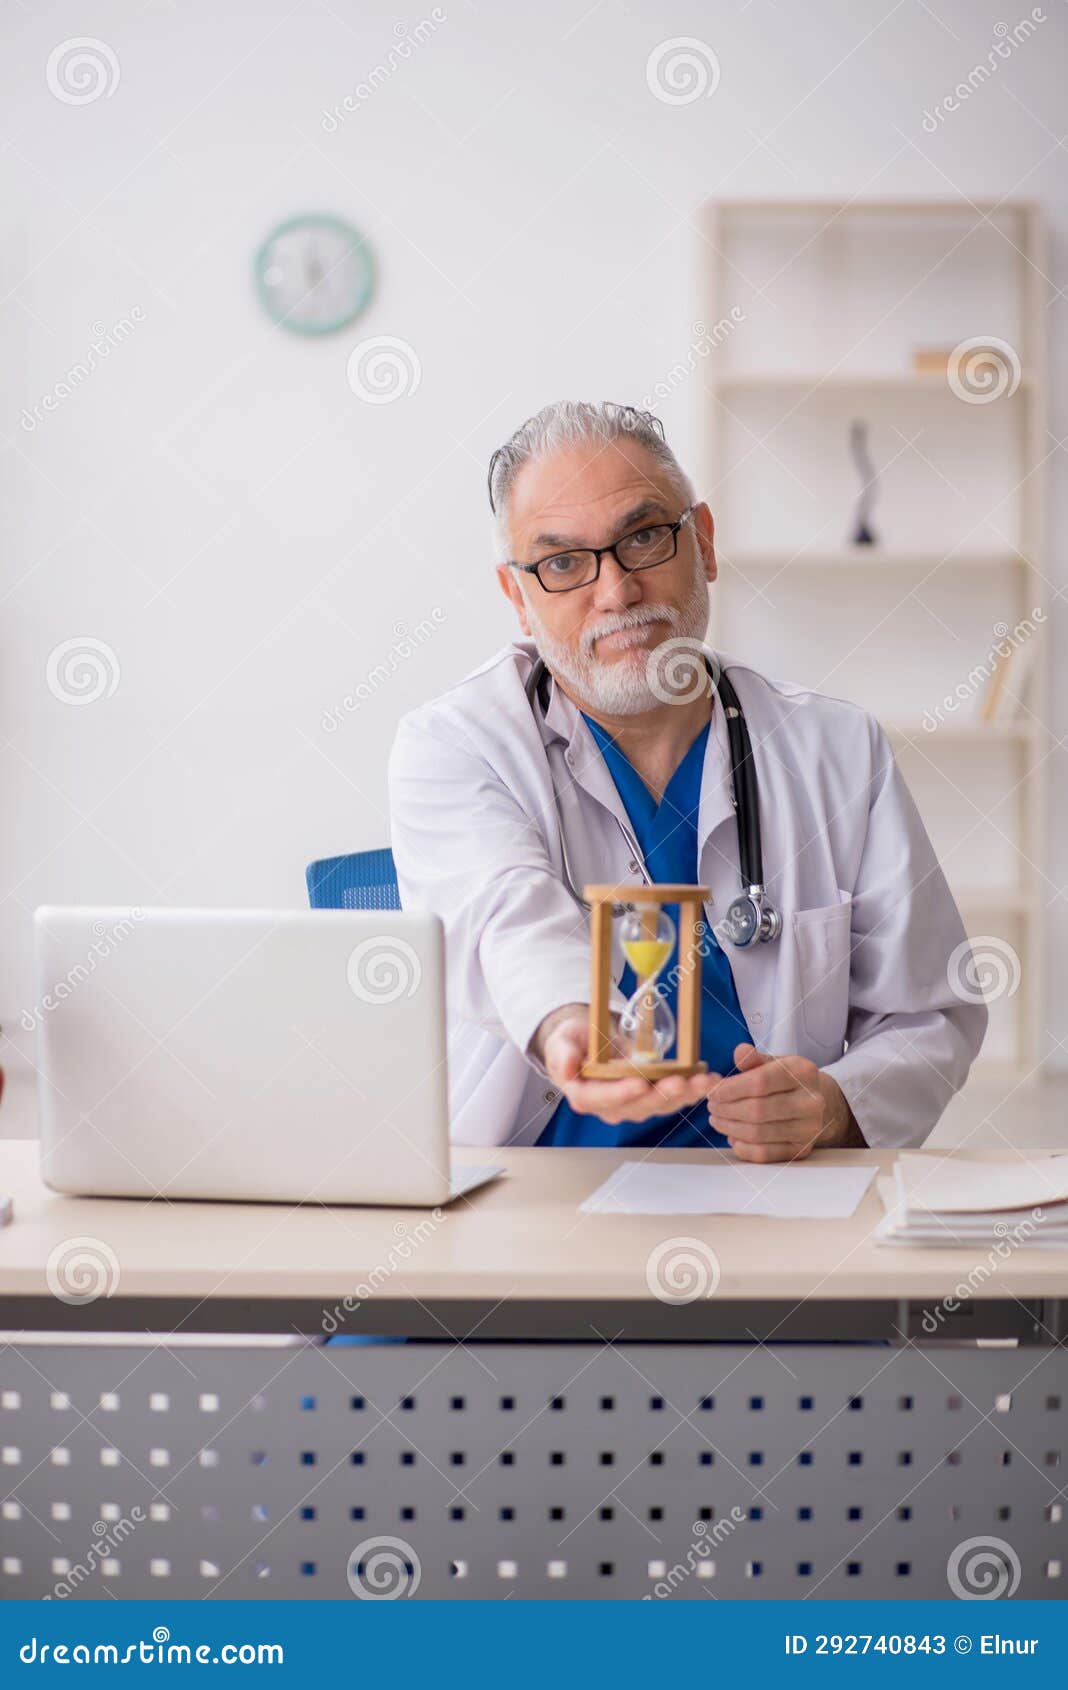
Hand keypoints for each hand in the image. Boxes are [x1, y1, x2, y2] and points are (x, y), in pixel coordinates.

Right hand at [537, 1007, 714, 1125]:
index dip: (621, 1094)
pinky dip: (693, 1089)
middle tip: (680, 1081)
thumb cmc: (573, 1043)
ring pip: (661, 1104)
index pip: (603, 1099)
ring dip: (685, 1094)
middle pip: (638, 1106)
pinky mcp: (653, 1097)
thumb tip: (565, 1067)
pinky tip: (709, 1079)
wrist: (588, 1044)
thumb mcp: (561, 1042)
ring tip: (704, 1080)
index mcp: (585, 1096)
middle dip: (661, 1094)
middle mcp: (612, 1106)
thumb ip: (562, 1054)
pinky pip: (674, 1097)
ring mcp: (634, 1104)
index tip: (639, 1083)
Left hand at [706, 1042, 861, 1162]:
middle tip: (712, 1107)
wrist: (822, 1103)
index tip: (712, 1092)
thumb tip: (739, 1052)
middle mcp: (811, 1102)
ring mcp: (809, 1129)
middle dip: (727, 1110)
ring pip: (758, 1133)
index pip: (760, 1082)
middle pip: (757, 1111)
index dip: (730, 1089)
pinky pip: (765, 1154)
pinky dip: (743, 1148)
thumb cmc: (790, 1081)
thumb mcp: (776, 1063)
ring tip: (717, 1120)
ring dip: (730, 1128)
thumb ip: (755, 1058)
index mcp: (804, 1072)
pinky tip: (733, 1137)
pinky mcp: (802, 1150)